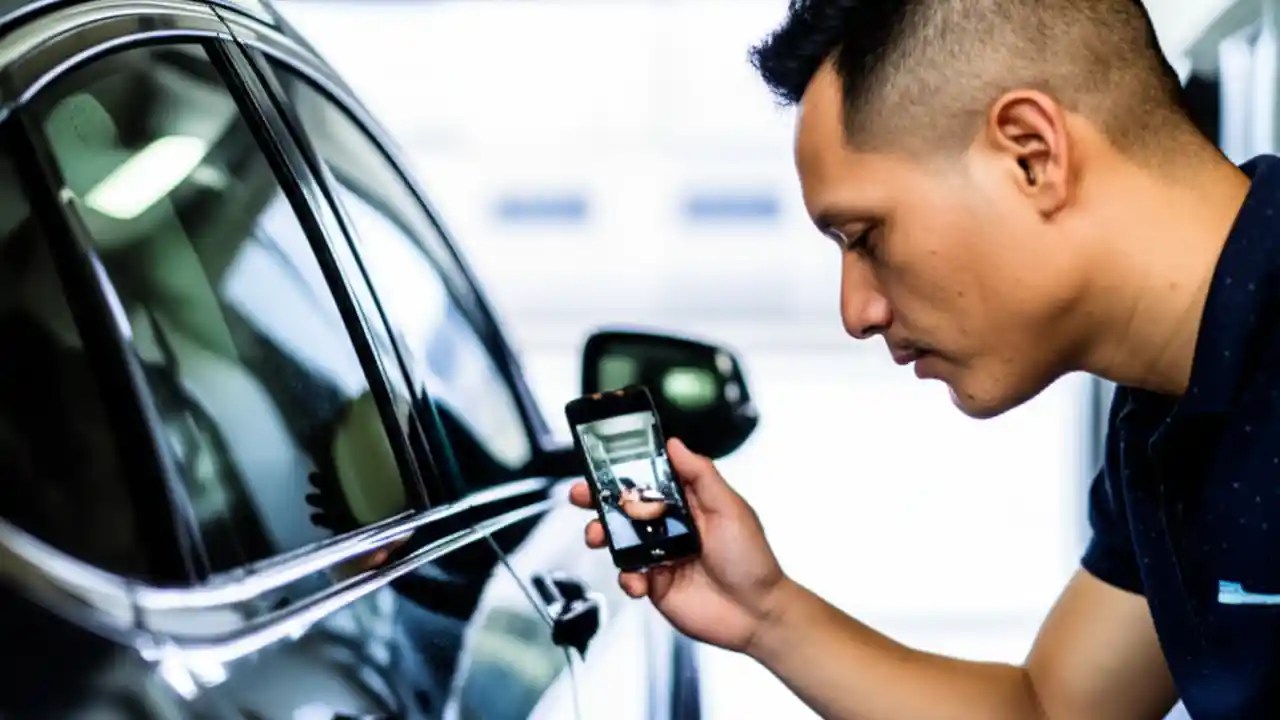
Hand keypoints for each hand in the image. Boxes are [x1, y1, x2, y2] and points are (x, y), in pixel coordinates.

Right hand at [571, 438, 787, 652]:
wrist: (756, 614)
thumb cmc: (751, 559)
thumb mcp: (729, 508)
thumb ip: (701, 475)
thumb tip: (675, 444)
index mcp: (687, 503)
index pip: (648, 480)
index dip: (623, 471)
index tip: (600, 462)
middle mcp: (669, 527)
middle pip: (625, 508)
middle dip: (598, 500)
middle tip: (582, 495)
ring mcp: (659, 555)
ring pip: (619, 541)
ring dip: (602, 535)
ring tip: (598, 536)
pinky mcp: (654, 584)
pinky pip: (628, 577)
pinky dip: (627, 578)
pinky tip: (639, 579)